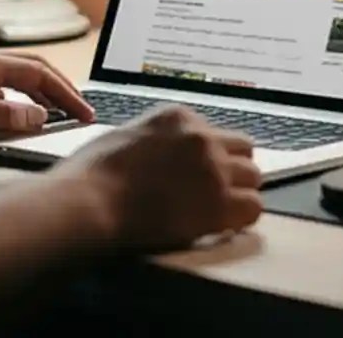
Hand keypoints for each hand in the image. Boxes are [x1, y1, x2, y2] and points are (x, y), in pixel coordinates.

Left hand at [0, 52, 94, 150]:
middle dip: (60, 90)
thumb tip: (39, 117)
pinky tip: (11, 118)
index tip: (85, 114)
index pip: (39, 74)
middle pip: (31, 71)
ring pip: (14, 80)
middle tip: (81, 112)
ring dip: (39, 95)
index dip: (67, 95)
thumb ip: (0, 117)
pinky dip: (15, 102)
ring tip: (55, 115)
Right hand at [60, 105, 261, 250]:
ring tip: (221, 211)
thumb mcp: (124, 136)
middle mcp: (201, 137)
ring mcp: (213, 168)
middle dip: (233, 170)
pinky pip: (254, 208)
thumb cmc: (90, 175)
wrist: (88, 203)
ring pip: (254, 177)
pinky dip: (242, 218)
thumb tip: (161, 153)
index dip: (209, 157)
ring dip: (240, 193)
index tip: (199, 174)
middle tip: (217, 191)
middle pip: (243, 150)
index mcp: (177, 117)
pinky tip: (225, 226)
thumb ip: (154, 140)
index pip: (215, 133)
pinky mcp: (218, 202)